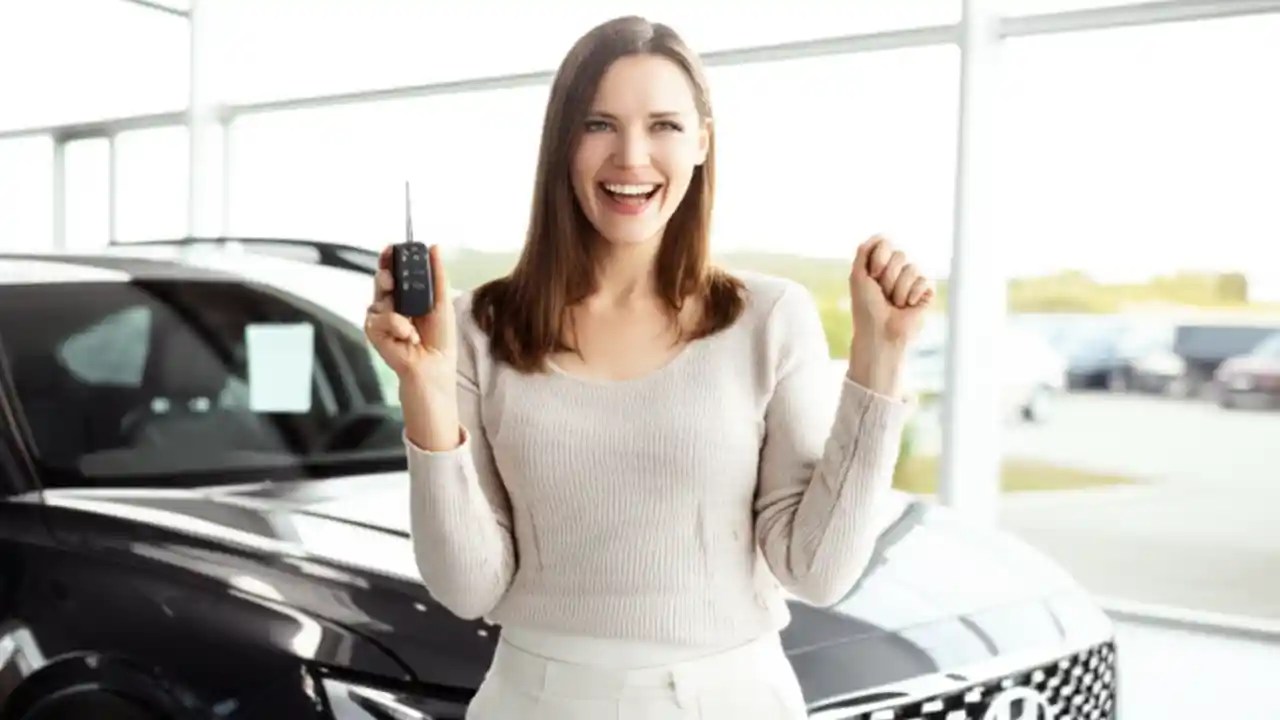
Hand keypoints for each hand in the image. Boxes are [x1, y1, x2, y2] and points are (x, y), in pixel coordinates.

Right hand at [365, 244, 456, 398]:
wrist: (434, 364)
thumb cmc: (440, 338)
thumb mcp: (442, 301)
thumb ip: (437, 274)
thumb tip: (435, 247)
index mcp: (408, 294)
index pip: (395, 270)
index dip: (391, 258)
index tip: (391, 249)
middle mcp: (392, 303)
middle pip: (381, 279)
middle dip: (385, 276)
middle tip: (392, 280)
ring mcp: (381, 317)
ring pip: (378, 297)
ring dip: (396, 309)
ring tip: (411, 324)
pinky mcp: (375, 332)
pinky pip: (379, 318)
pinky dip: (397, 326)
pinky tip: (408, 337)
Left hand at [849, 235, 934, 348]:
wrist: (880, 333)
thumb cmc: (865, 308)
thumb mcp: (858, 276)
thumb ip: (864, 252)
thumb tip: (880, 235)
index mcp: (880, 266)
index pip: (886, 244)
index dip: (879, 259)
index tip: (872, 277)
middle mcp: (897, 272)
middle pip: (900, 254)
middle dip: (888, 276)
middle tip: (882, 294)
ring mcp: (912, 282)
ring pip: (912, 268)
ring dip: (899, 289)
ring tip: (894, 304)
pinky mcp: (925, 293)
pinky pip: (924, 281)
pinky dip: (912, 295)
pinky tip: (908, 306)